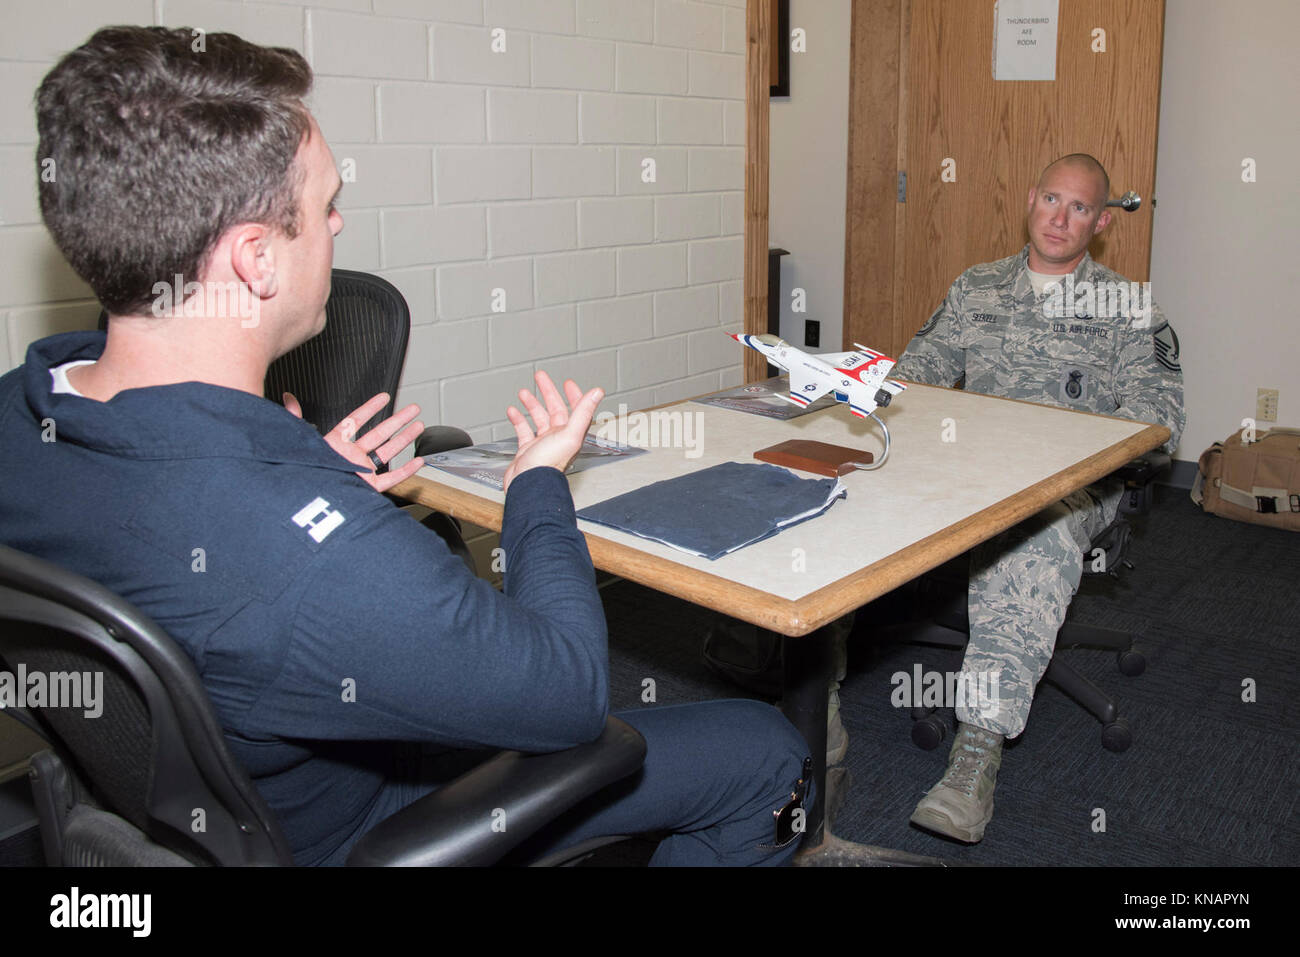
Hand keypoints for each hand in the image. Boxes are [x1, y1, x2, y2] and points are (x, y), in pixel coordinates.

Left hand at [283, 391, 425, 493]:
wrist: (310, 498)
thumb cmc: (303, 471)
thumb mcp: (299, 440)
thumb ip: (295, 418)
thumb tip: (288, 399)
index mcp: (335, 444)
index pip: (356, 420)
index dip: (370, 407)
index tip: (383, 398)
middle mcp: (351, 456)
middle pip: (380, 433)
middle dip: (398, 419)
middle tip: (412, 409)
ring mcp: (362, 471)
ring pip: (388, 452)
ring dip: (404, 439)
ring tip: (418, 426)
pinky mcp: (368, 488)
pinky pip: (391, 478)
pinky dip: (406, 470)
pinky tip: (417, 461)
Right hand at [503, 371, 603, 491]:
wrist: (529, 484)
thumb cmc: (549, 464)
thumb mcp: (570, 433)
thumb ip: (584, 412)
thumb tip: (597, 393)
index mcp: (570, 433)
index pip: (575, 409)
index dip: (573, 395)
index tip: (568, 383)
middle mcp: (558, 437)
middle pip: (554, 409)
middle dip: (548, 392)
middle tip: (540, 377)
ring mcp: (542, 443)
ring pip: (538, 418)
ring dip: (532, 404)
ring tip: (524, 392)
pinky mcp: (528, 449)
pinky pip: (523, 430)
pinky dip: (518, 420)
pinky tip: (513, 412)